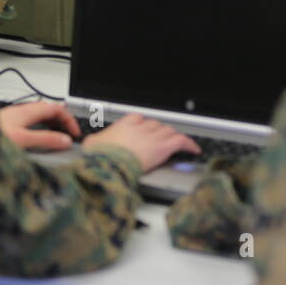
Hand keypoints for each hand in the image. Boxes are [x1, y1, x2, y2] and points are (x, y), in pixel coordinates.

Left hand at [0, 101, 80, 150]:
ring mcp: (15, 116)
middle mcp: (22, 110)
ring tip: (57, 139)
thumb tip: (66, 140)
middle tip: (69, 136)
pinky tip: (37, 140)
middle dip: (62, 121)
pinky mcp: (7, 123)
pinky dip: (41, 129)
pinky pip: (31, 122)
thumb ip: (45, 139)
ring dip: (52, 125)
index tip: (75, 133)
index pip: (58, 108)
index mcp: (29, 111)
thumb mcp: (22, 140)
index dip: (70, 119)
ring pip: (40, 116)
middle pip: (50, 111)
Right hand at [83, 113, 199, 171]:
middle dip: (159, 132)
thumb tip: (92, 142)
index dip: (144, 126)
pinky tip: (193, 149)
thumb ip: (97, 140)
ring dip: (172, 137)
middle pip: (156, 125)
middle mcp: (141, 127)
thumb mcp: (92, 144)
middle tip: (161, 140)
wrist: (108, 165)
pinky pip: (181, 141)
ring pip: (169, 131)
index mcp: (125, 124)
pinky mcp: (163, 147)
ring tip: (176, 144)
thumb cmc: (98, 157)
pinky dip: (189, 144)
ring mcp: (153, 136)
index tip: (144, 131)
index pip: (139, 119)